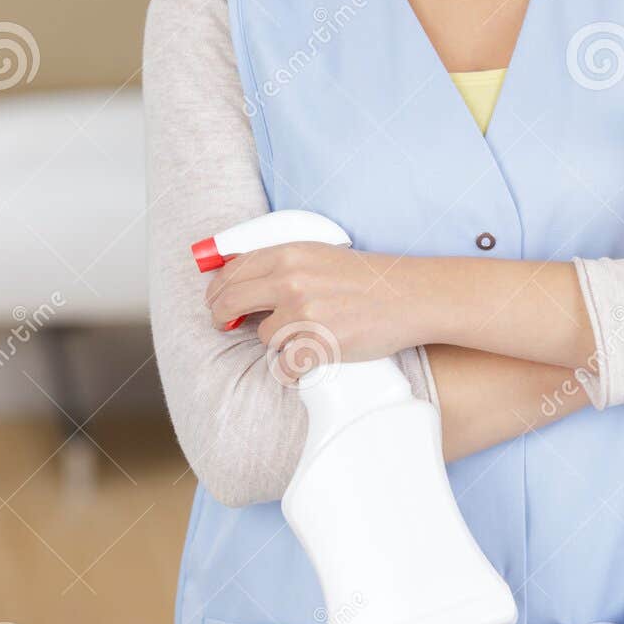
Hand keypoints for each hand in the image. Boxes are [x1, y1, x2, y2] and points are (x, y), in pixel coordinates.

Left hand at [203, 242, 422, 381]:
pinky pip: (283, 366)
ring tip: (305, 336)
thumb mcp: (320, 255)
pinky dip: (292, 369)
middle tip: (223, 326)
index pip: (233, 270)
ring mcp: (303, 314)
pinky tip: (306, 362)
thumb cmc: (368, 278)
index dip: (217, 289)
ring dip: (278, 341)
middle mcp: (291, 281)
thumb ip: (283, 265)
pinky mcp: (317, 344)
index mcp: (289, 254)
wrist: (408, 297)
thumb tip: (241, 281)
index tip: (215, 302)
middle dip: (221, 318)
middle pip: (230, 303)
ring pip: (263, 337)